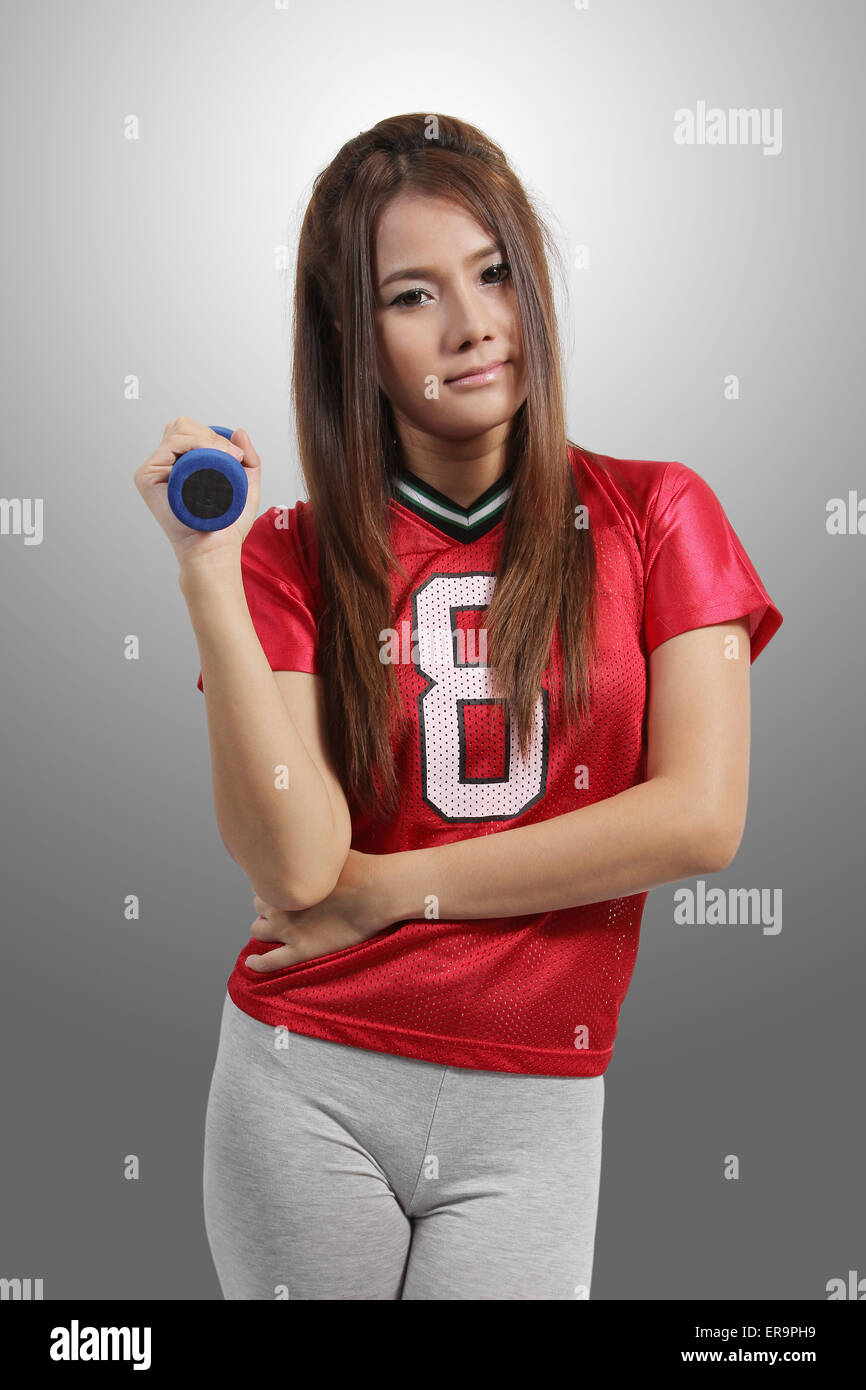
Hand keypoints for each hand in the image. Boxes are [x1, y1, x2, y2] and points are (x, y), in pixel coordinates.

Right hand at [133, 415, 260, 564]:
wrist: (215, 547)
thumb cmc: (227, 524)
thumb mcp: (247, 486)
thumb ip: (249, 459)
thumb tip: (239, 431)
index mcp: (180, 464)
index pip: (191, 430)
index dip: (215, 436)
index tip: (237, 456)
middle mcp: (164, 464)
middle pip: (183, 425)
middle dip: (212, 435)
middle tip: (232, 457)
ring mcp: (153, 469)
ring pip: (178, 430)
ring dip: (207, 439)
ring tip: (224, 460)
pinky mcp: (146, 476)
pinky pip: (170, 445)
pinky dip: (194, 445)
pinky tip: (208, 461)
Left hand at [245, 850, 394, 971]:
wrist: (377, 892)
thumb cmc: (359, 868)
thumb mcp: (328, 850)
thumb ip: (311, 852)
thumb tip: (309, 840)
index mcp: (282, 880)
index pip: (265, 883)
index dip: (276, 885)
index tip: (288, 886)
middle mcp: (278, 905)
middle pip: (259, 906)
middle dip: (269, 905)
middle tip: (286, 906)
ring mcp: (288, 930)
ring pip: (258, 931)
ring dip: (264, 928)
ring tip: (276, 928)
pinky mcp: (301, 951)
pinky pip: (269, 962)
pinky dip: (257, 963)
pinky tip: (251, 962)